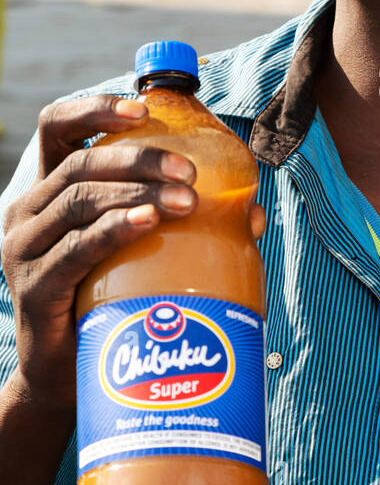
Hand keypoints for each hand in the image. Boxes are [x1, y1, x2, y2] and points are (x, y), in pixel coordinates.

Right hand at [1, 96, 198, 413]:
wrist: (66, 378)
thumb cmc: (105, 302)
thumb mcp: (137, 250)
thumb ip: (180, 223)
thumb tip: (250, 212)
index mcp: (46, 191)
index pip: (56, 127)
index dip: (94, 109)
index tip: (142, 106)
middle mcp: (26, 213)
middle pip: (80, 163)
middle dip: (141, 157)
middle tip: (192, 170)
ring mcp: (24, 250)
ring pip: (80, 199)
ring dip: (140, 191)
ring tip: (188, 199)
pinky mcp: (34, 288)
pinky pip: (76, 248)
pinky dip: (116, 229)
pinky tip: (150, 220)